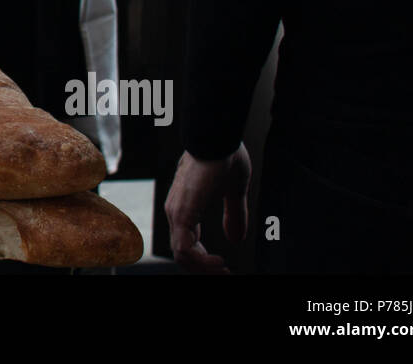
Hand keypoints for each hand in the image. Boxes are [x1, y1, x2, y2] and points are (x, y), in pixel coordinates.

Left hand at [165, 145, 250, 273]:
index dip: (204, 260)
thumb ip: (233, 215)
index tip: (224, 268)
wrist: (217, 138)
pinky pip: (184, 248)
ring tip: (223, 271)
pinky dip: (201, 261)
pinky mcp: (182, 211)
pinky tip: (219, 261)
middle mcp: (176, 211)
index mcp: (186, 207)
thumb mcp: (233, 192)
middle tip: (225, 275)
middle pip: (182, 253)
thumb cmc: (224, 156)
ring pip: (181, 254)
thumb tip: (236, 238)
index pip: (186, 244)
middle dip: (204, 269)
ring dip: (203, 268)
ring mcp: (177, 211)